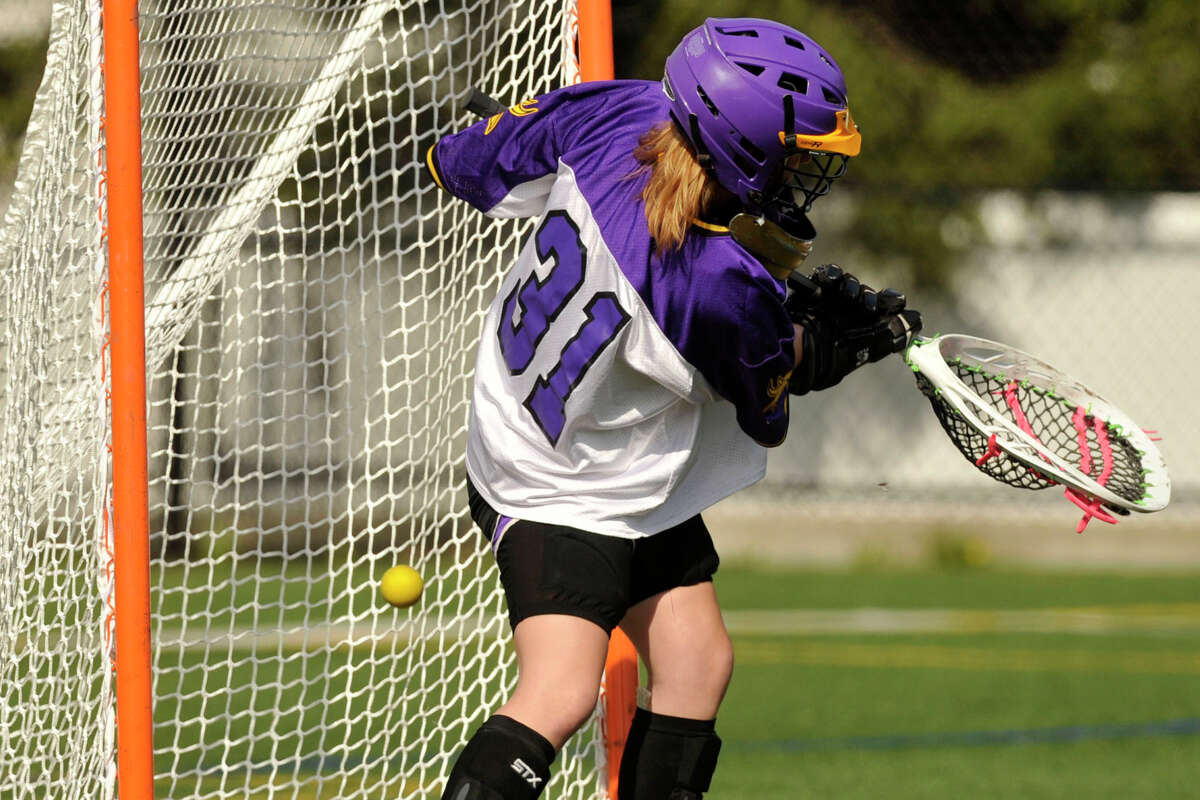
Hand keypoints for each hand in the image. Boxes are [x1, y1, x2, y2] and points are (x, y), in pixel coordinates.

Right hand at [785, 265, 921, 394]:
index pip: (883, 312)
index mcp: (860, 334)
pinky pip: (829, 275)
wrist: (795, 346)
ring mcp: (830, 304)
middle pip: (867, 296)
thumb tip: (917, 320)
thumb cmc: (831, 352)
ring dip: (852, 288)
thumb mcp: (866, 346)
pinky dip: (833, 275)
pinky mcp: (814, 292)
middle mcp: (846, 318)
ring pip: (850, 284)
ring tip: (848, 298)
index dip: (891, 304)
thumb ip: (891, 334)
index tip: (897, 303)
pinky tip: (832, 281)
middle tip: (867, 307)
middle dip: (871, 299)